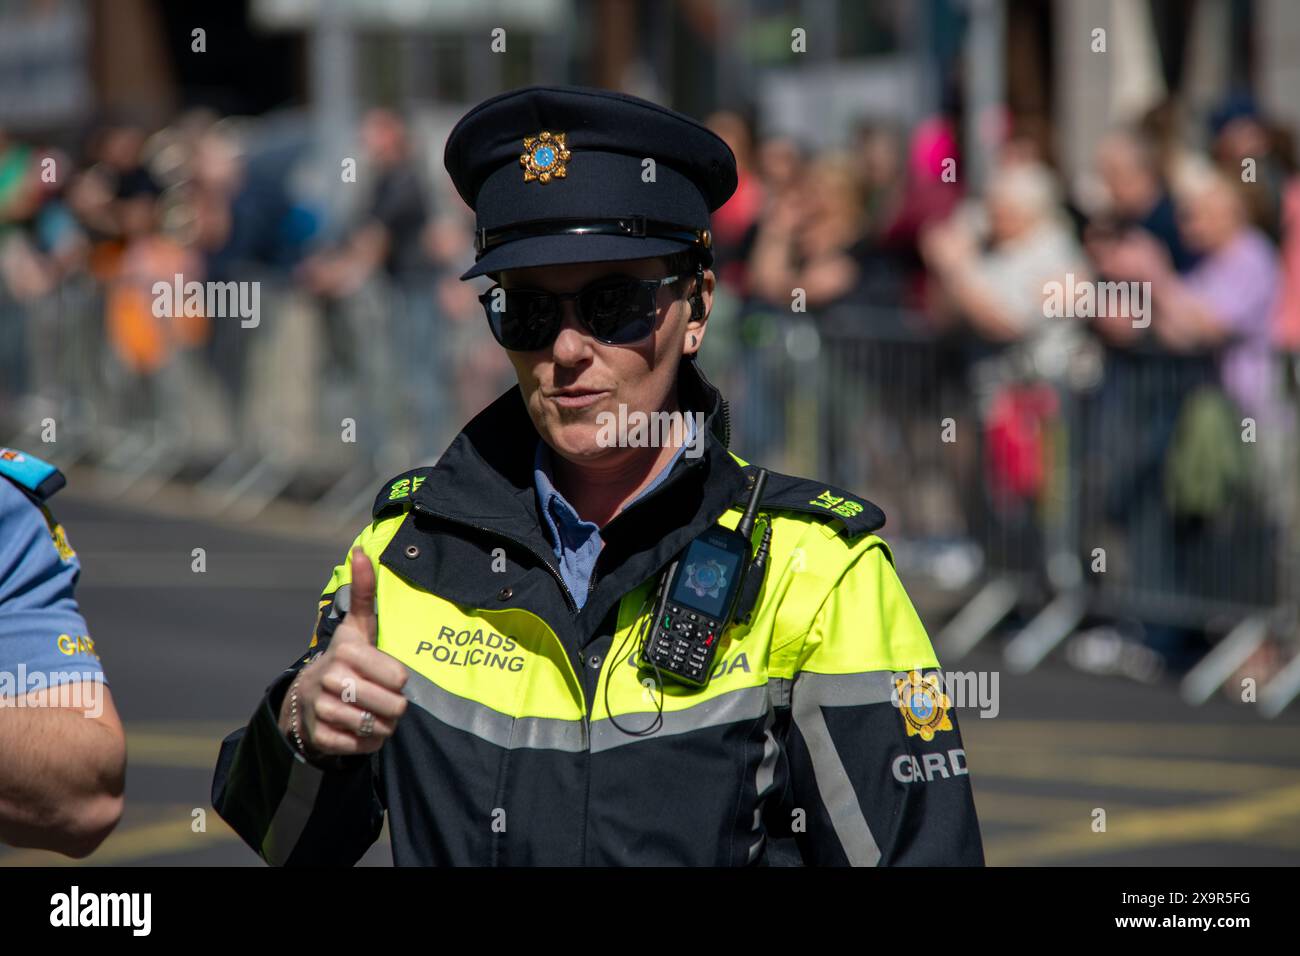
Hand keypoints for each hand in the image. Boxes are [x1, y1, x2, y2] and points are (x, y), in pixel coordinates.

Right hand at [281, 549, 408, 756]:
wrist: (306, 697)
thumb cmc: (345, 658)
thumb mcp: (357, 626)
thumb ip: (365, 591)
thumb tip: (362, 550)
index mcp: (346, 653)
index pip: (399, 678)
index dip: (399, 680)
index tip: (387, 675)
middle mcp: (331, 680)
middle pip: (393, 706)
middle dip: (394, 705)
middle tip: (383, 697)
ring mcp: (323, 710)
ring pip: (378, 727)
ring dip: (384, 724)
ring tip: (373, 712)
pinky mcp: (320, 737)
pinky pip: (363, 748)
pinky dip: (369, 742)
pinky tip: (361, 728)